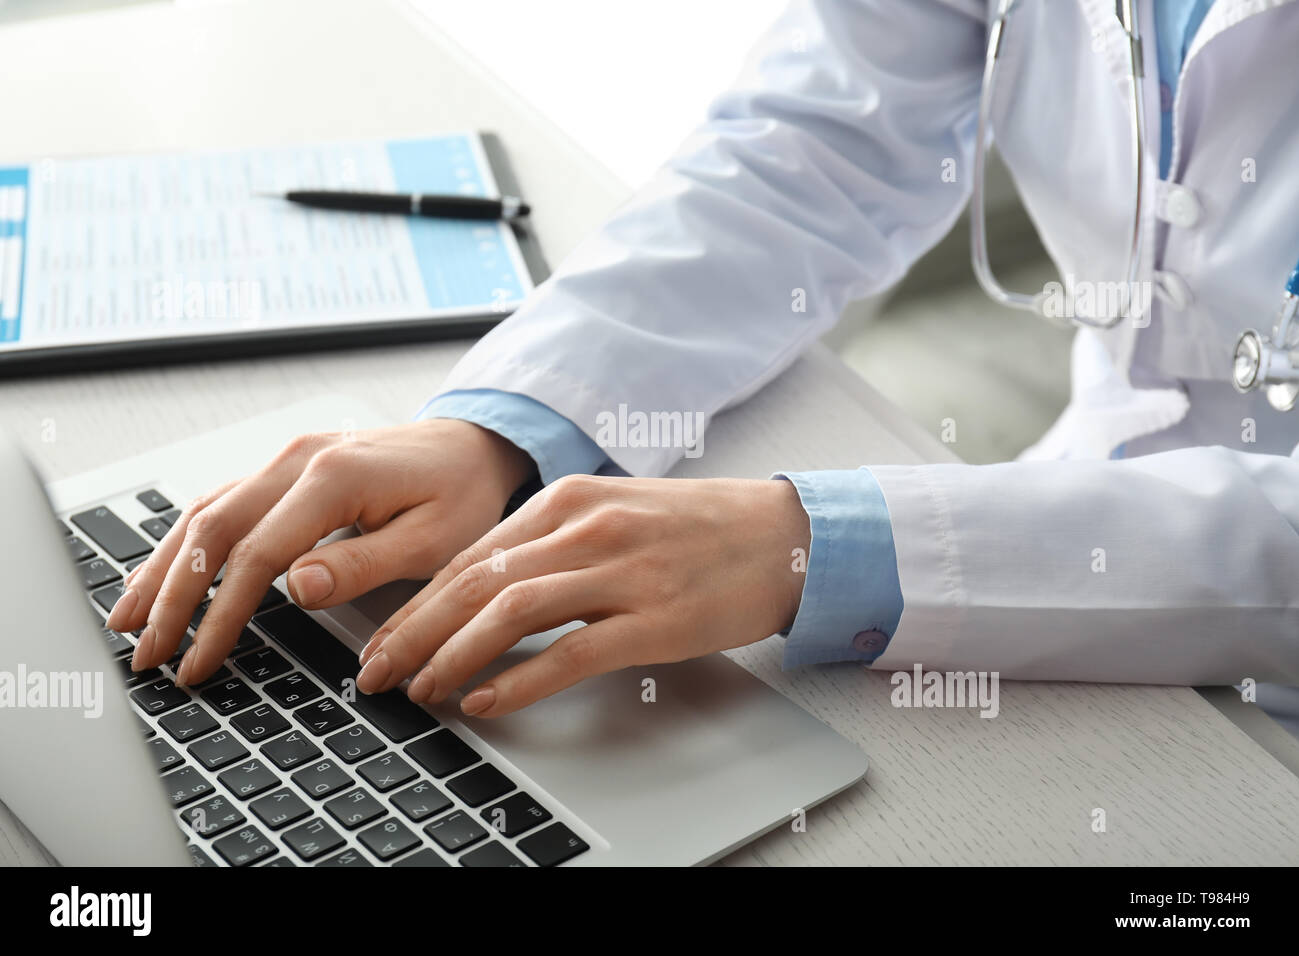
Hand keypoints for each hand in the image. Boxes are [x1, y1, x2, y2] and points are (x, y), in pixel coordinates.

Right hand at [107, 418, 534, 684]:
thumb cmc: (461, 493)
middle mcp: (297, 459)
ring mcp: (287, 458)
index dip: (220, 615)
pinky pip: (223, 502)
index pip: (256, 555)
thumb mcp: (432, 541)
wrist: (472, 445)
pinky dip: (186, 541)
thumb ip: (363, 565)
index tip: (197, 662)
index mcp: (333, 477)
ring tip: (129, 619)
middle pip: (211, 529)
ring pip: (205, 512)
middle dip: (171, 596)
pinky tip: (164, 572)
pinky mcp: (286, 466)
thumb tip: (295, 588)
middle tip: (145, 653)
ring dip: (163, 567)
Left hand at [355, 474, 811, 716]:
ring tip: (422, 690)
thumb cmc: (694, 529)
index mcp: (567, 499)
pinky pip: (570, 652)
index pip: (470, 555)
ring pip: (510, 612)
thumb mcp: (611, 513)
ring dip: (455, 656)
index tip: (382, 640)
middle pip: (476, 582)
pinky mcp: (654, 618)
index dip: (417, 604)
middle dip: (415, 633)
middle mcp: (585, 527)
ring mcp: (621, 571)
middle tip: (376, 674)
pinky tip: (487, 700)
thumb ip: (548, 541)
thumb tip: (480, 589)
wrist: (781, 534)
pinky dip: (520, 679)